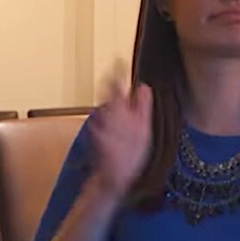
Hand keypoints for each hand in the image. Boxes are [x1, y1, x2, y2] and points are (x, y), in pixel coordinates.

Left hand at [88, 73, 152, 196]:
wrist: (113, 178)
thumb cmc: (131, 156)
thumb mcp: (143, 130)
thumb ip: (142, 106)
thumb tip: (143, 86)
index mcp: (117, 109)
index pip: (115, 84)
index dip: (117, 71)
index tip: (120, 61)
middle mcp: (105, 114)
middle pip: (107, 94)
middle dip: (112, 84)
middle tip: (118, 74)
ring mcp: (99, 124)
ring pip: (104, 106)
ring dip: (110, 100)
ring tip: (118, 96)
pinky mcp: (96, 134)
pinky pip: (101, 120)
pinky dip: (107, 116)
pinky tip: (114, 120)